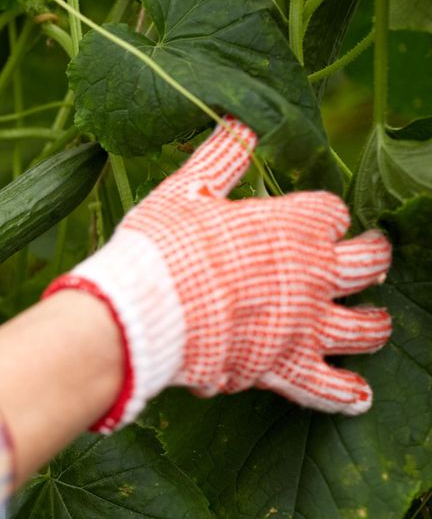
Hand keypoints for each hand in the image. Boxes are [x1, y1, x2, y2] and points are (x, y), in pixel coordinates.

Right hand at [45, 117, 392, 431]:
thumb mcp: (185, 191)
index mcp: (294, 224)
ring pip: (365, 327)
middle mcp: (314, 274)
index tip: (311, 218)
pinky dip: (346, 393)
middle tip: (370, 258)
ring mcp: (305, 325)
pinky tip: (360, 396)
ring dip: (373, 323)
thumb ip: (220, 158)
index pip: (330, 212)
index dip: (321, 215)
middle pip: (368, 263)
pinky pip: (327, 388)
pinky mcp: (286, 368)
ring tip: (376, 323)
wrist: (143, 312)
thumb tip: (241, 122)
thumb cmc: (161, 246)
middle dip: (371, 258)